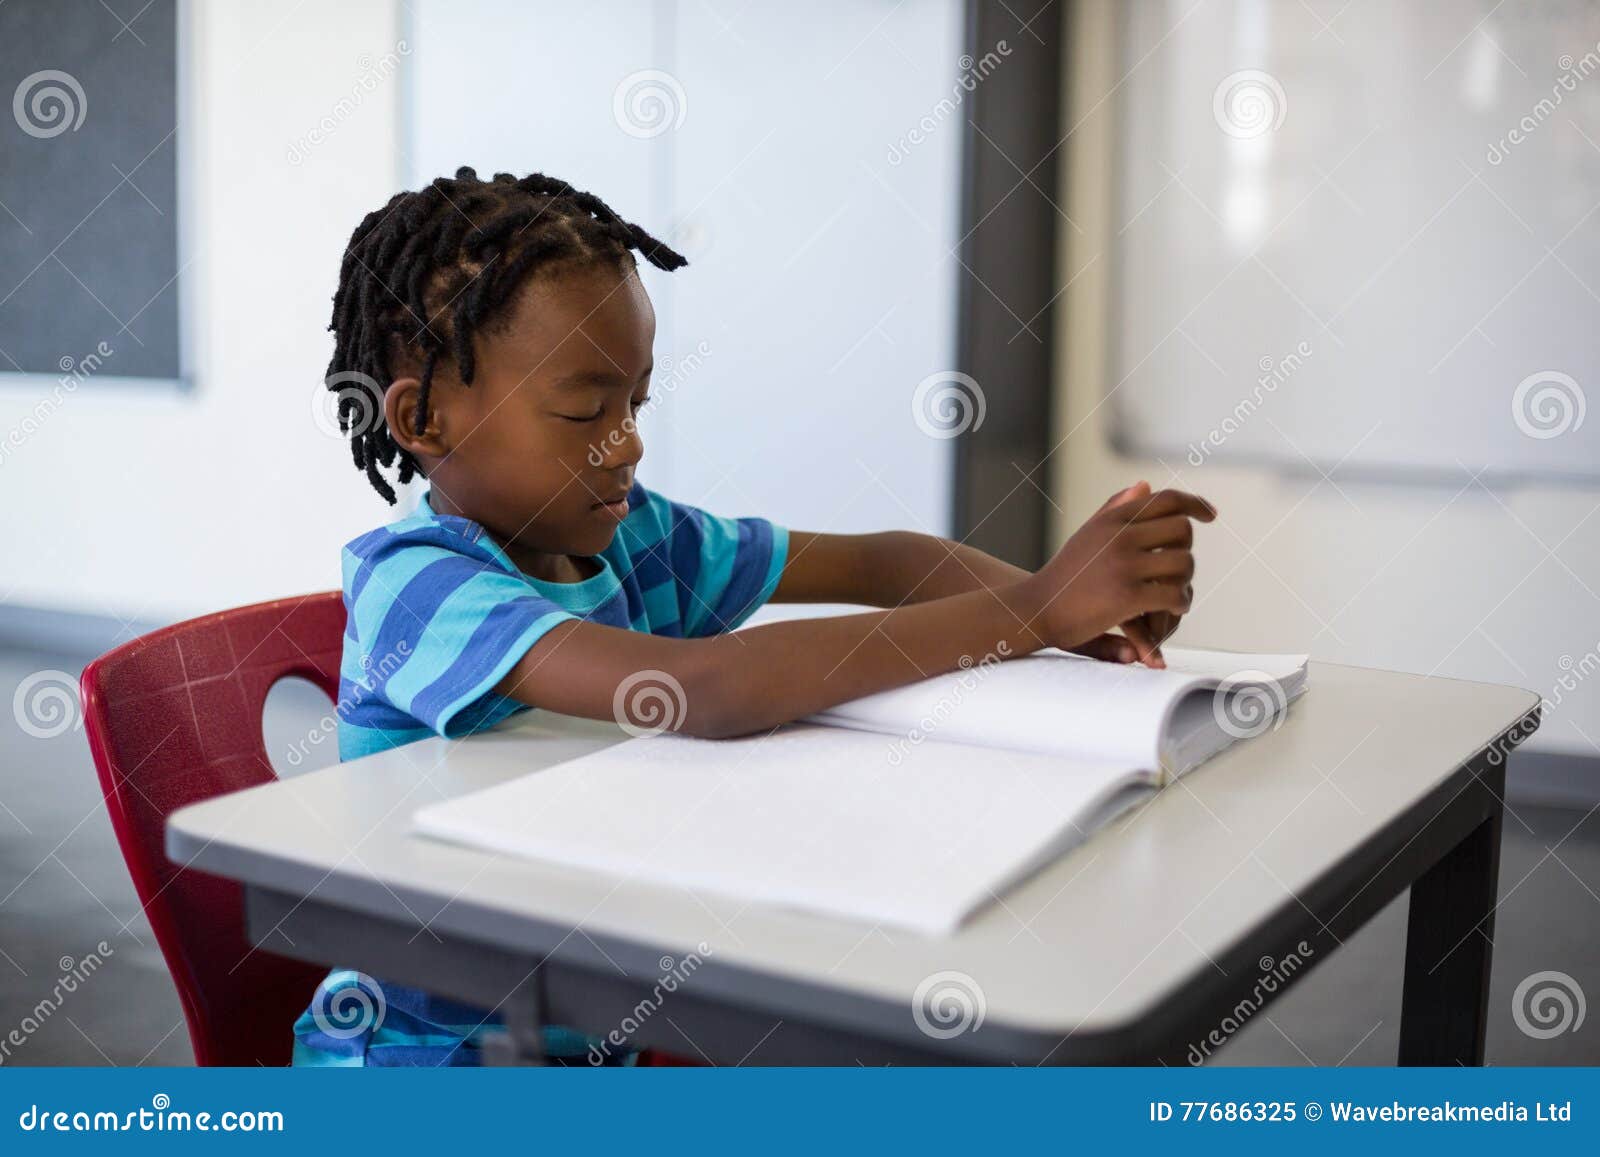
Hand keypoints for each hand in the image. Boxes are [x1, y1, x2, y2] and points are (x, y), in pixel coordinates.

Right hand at [1019, 481, 1213, 658]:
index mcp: (1111, 519)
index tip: (1211, 515)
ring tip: (1178, 593)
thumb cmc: (1063, 576)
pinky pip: (1174, 593)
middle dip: (1186, 550)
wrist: (1033, 610)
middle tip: (1179, 570)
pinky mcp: (1126, 596)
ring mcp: (1123, 565)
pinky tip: (1172, 609)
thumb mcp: (1088, 534)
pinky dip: (1180, 603)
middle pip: (1181, 529)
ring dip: (1186, 580)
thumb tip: (1144, 484)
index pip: (1166, 499)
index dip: (1195, 503)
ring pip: (1183, 562)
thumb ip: (1115, 510)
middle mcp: (1118, 535)